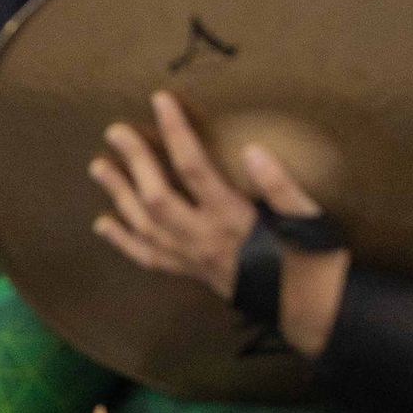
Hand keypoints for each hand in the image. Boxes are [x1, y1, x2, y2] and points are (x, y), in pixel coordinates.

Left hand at [90, 93, 346, 353]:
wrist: (312, 312)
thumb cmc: (314, 260)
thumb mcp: (309, 217)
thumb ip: (280, 185)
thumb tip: (253, 150)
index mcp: (233, 219)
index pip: (195, 169)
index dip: (175, 133)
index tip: (160, 100)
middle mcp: (205, 239)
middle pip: (157, 197)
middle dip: (134, 162)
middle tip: (114, 131)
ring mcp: (193, 260)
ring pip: (145, 227)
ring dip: (119, 195)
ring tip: (98, 166)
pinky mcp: (191, 274)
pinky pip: (149, 259)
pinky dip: (123, 241)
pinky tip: (103, 224)